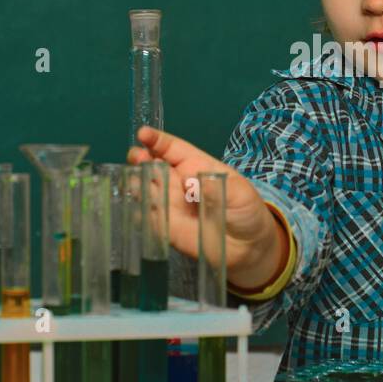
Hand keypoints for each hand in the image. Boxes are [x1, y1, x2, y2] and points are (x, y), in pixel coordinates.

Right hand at [127, 126, 287, 287]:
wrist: (247, 247)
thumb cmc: (246, 211)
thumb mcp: (240, 194)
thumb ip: (219, 186)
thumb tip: (197, 182)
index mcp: (195, 166)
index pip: (172, 149)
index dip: (157, 140)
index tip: (143, 134)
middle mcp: (177, 183)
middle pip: (152, 165)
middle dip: (141, 159)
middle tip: (137, 158)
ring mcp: (169, 204)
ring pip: (145, 188)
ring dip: (136, 182)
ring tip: (135, 181)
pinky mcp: (166, 227)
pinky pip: (147, 216)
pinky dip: (138, 210)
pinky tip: (136, 207)